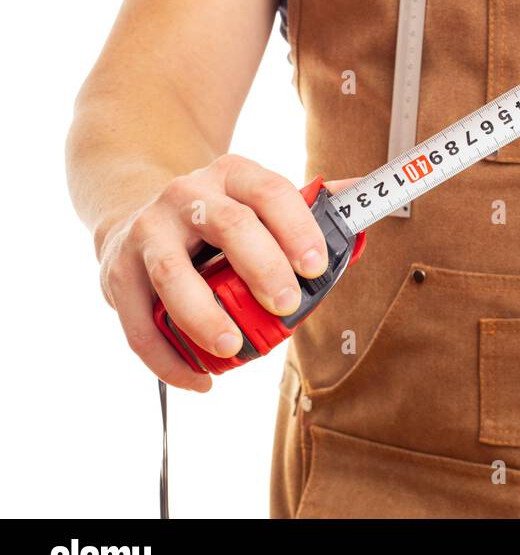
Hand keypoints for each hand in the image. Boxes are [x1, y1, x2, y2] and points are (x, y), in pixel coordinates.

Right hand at [98, 155, 329, 390]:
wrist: (136, 213)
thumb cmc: (217, 218)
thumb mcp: (257, 199)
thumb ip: (311, 205)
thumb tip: (366, 199)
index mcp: (232, 175)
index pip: (270, 192)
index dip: (297, 228)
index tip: (316, 267)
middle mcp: (186, 195)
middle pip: (229, 227)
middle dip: (263, 268)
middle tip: (286, 304)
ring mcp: (148, 232)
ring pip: (174, 274)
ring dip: (205, 315)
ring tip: (234, 347)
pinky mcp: (117, 274)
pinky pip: (140, 322)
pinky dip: (169, 358)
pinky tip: (200, 379)